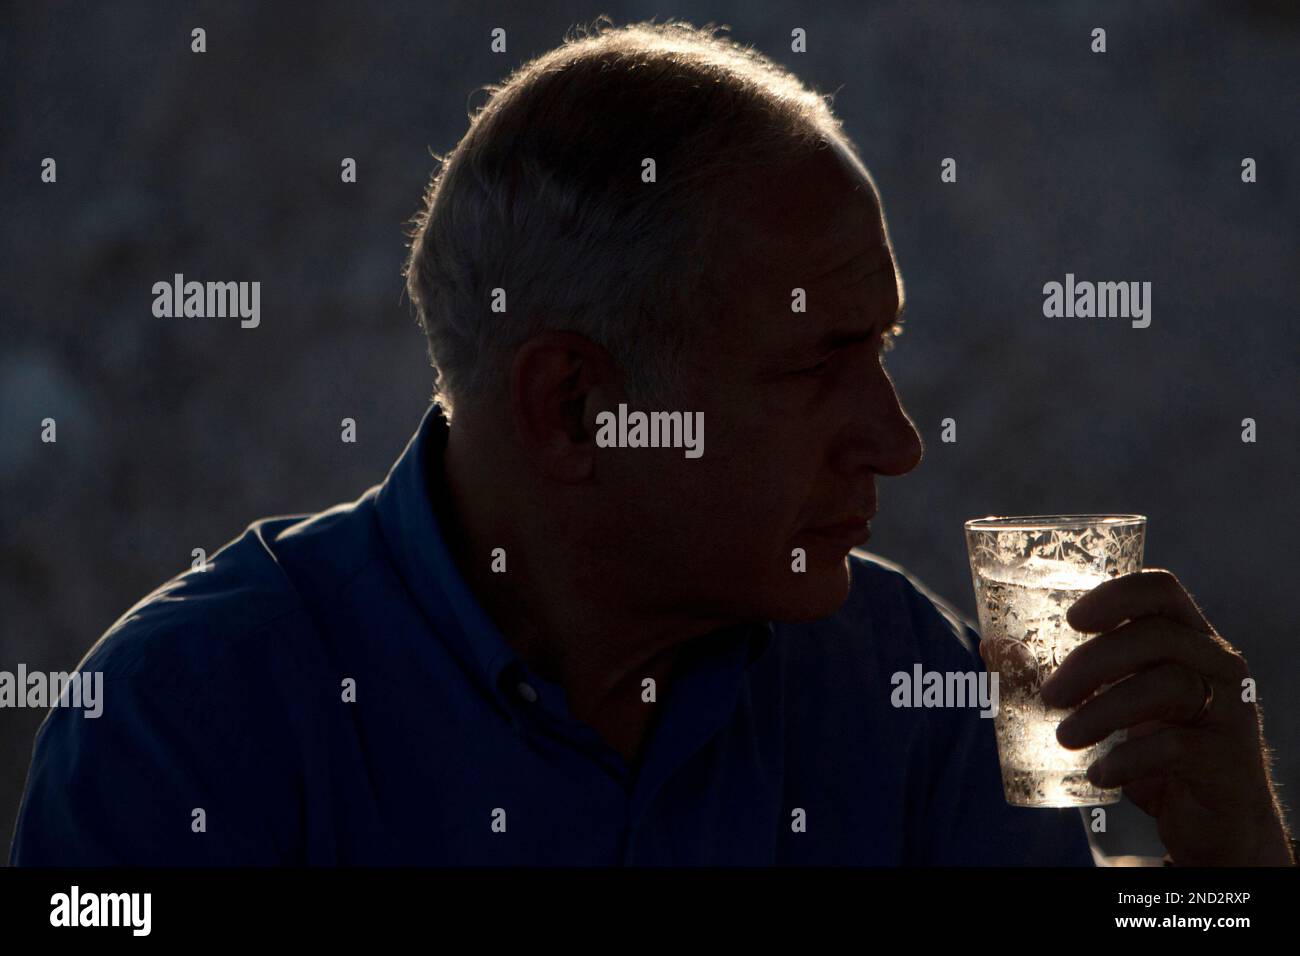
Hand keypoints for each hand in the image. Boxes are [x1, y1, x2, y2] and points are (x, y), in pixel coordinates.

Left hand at [1038, 569, 1294, 865]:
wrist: (1217, 823)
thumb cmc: (1158, 750)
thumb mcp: (1113, 708)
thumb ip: (1061, 677)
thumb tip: (994, 648)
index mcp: (1188, 638)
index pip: (1161, 590)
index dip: (1116, 595)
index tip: (1071, 619)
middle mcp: (1217, 664)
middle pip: (1156, 636)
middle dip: (1092, 662)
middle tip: (1049, 696)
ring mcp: (1230, 709)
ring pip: (1168, 686)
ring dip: (1104, 711)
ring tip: (1064, 737)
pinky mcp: (1228, 758)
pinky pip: (1177, 746)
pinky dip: (1128, 759)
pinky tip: (1098, 774)